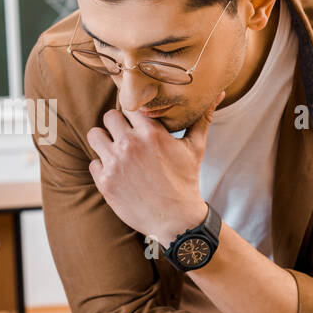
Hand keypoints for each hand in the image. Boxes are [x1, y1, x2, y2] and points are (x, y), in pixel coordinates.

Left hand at [86, 93, 223, 245]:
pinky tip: (116, 172)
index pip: (129, 105)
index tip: (136, 119)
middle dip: (117, 124)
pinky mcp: (105, 182)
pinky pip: (93, 162)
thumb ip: (202, 117)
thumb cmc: (186, 181)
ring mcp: (115, 163)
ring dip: (104, 141)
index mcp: (151, 133)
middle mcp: (130, 145)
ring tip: (115, 150)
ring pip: (94, 135)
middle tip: (125, 135)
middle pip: (108, 116)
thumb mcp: (196, 148)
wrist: (176, 221)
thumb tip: (218, 92)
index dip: (133, 112)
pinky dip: (102, 166)